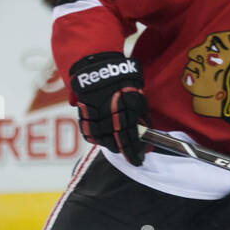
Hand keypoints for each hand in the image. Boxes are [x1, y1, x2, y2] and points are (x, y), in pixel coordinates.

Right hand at [69, 52, 148, 166]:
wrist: (100, 69)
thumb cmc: (123, 81)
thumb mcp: (139, 98)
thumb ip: (141, 117)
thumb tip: (145, 133)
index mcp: (126, 114)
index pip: (130, 141)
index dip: (135, 153)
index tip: (139, 160)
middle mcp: (110, 118)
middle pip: (115, 145)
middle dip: (123, 150)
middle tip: (129, 152)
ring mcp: (95, 118)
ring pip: (102, 142)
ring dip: (111, 145)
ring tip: (116, 143)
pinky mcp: (84, 117)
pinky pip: (90, 135)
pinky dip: (97, 138)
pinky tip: (103, 137)